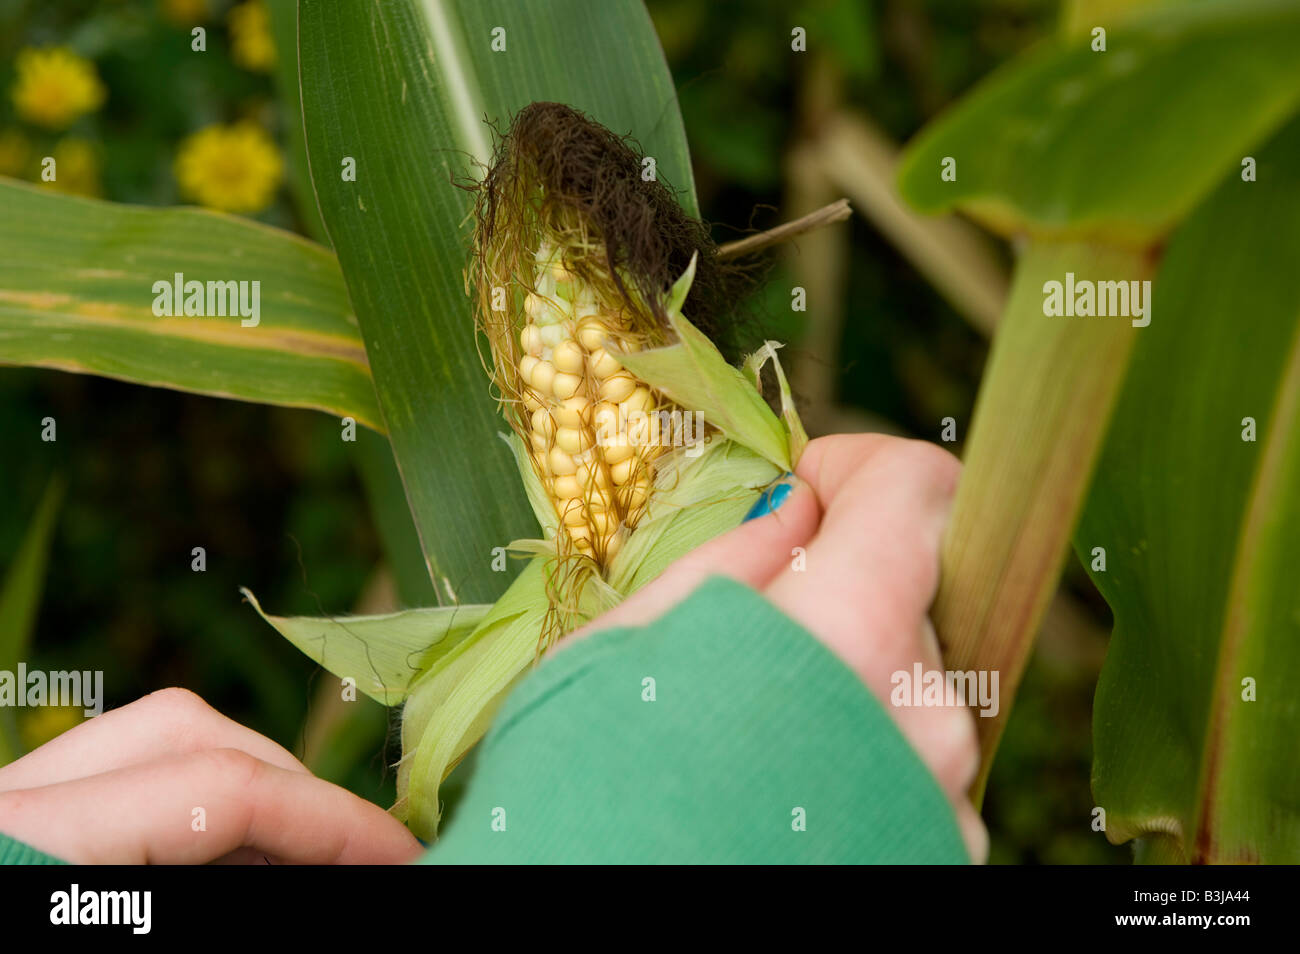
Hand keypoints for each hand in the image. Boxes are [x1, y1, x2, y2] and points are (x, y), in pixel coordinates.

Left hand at [0, 687, 421, 863]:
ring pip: (157, 744)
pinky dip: (198, 820)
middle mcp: (9, 797)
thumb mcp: (160, 934)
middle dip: (299, 791)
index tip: (407, 853)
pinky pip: (123, 788)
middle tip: (365, 854)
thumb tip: (384, 865)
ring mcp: (8, 801)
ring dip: (254, 798)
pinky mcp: (16, 823)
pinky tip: (241, 864)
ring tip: (309, 861)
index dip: (336, 820)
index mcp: (31, 835)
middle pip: (189, 732)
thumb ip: (261, 888)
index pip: (220, 786)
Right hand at [571, 433, 986, 861]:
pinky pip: (912, 764)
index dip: (859, 466)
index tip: (799, 491)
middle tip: (737, 641)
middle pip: (913, 595)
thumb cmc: (590, 800)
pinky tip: (777, 794)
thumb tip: (795, 507)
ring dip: (843, 681)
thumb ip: (729, 560)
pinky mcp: (938, 854)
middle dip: (835, 592)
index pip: (921, 490)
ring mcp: (942, 799)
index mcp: (852, 639)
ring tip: (746, 738)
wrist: (607, 945)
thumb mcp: (625, 652)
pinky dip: (856, 753)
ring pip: (912, 685)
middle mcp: (927, 719)